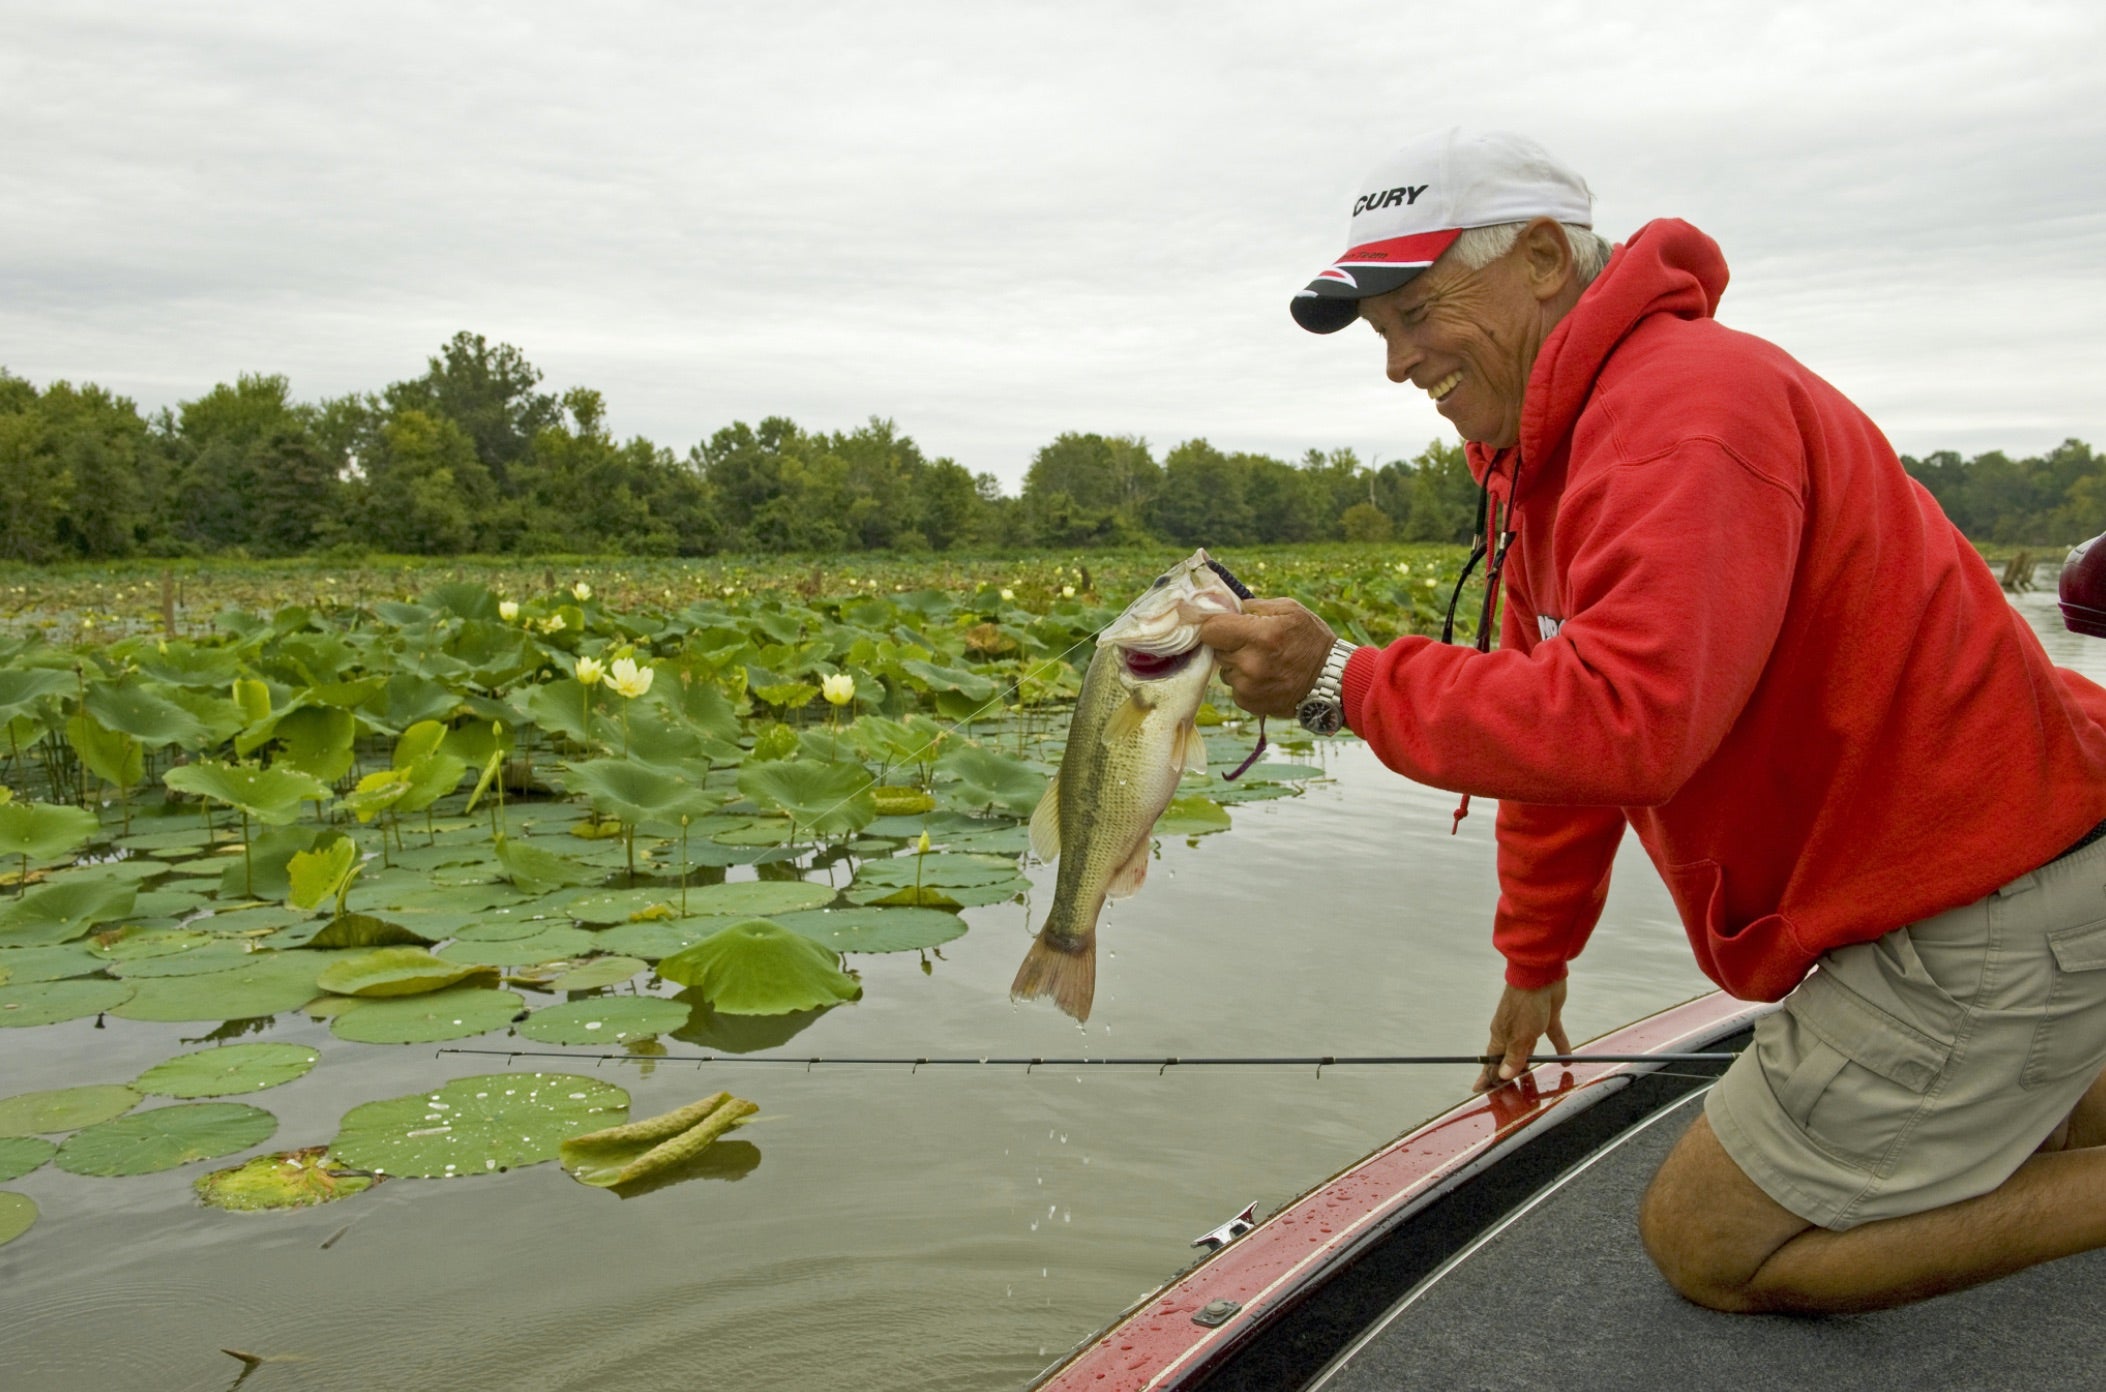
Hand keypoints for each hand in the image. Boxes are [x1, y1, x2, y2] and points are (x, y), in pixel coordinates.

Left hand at [1192, 597, 1336, 718]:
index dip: (1216, 626)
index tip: (1226, 626)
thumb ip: (1254, 605)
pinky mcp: (1249, 703)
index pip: (1211, 630)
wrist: (1331, 680)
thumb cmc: (1311, 639)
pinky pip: (1234, 688)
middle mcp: (1250, 664)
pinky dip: (1245, 683)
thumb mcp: (1290, 609)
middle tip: (1253, 644)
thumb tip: (1227, 606)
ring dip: (1238, 665)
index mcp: (1259, 636)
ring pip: (1225, 671)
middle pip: (1217, 650)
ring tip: (1264, 662)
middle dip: (1230, 644)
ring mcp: (1248, 687)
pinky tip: (1266, 678)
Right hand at [1473, 979, 1570, 1092]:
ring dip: (1532, 1064)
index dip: (1486, 1077)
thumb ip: (1514, 1057)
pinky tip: (1566, 1060)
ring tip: (1534, 1079)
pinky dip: (1560, 1049)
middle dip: (1509, 1074)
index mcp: (1501, 1035)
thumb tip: (1503, 1075)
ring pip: (1530, 1049)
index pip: (1492, 1062)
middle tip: (1509, 1092)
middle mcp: (1513, 1031)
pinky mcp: (1547, 1017)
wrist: (1541, 974)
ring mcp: (1530, 1024)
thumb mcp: (1520, 1035)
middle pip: (1510, 1057)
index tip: (1479, 1090)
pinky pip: (1554, 1037)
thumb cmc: (1525, 1003)